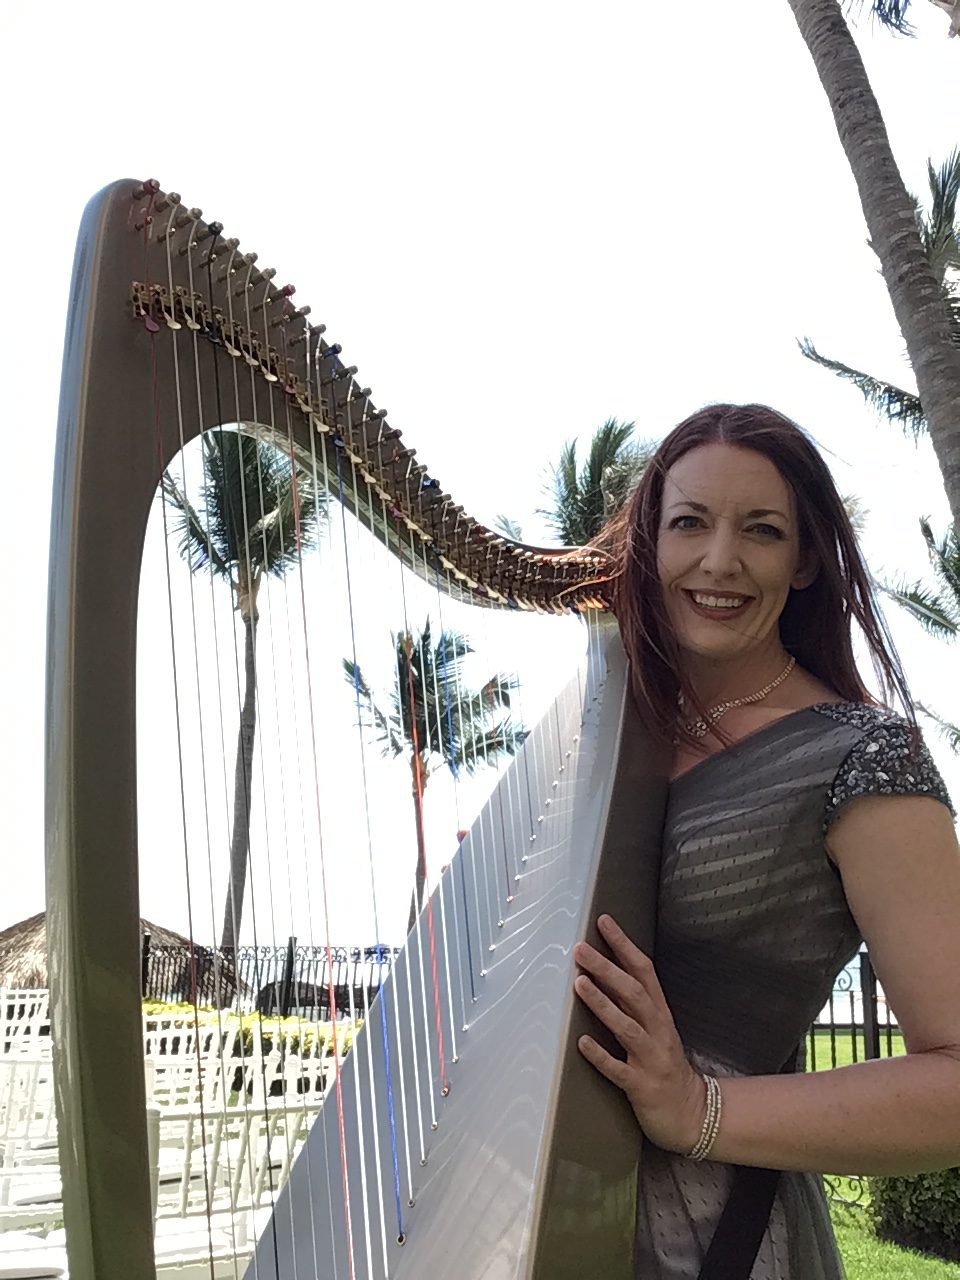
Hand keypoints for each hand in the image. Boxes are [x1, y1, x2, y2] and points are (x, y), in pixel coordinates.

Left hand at [573, 914, 704, 1153]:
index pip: (644, 971)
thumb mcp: (653, 1029)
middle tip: (581, 949)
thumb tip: (598, 972)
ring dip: (603, 1004)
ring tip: (580, 984)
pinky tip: (581, 1042)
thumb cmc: (664, 1065)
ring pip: (627, 1027)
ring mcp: (651, 1059)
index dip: (624, 945)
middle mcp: (658, 1031)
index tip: (603, 921)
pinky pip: (619, 1070)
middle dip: (607, 968)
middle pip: (634, 993)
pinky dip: (601, 1055)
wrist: (691, 1114)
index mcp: (660, 1013)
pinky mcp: (642, 1086)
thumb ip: (631, 1003)